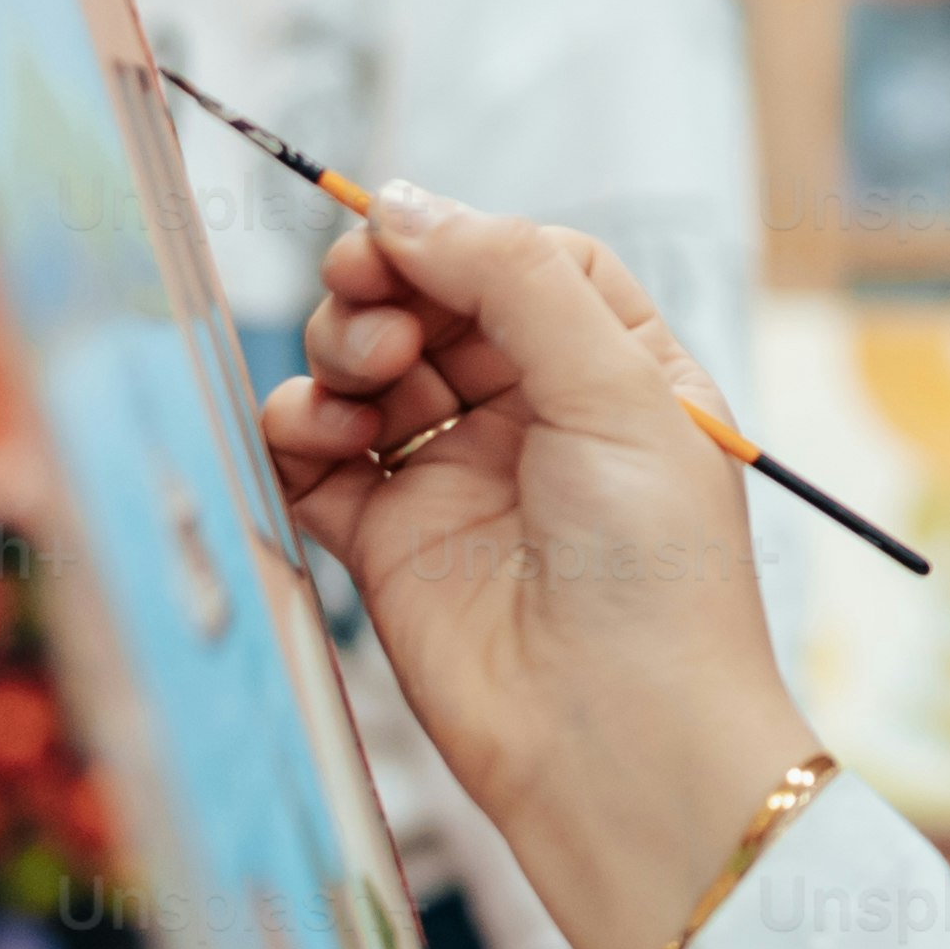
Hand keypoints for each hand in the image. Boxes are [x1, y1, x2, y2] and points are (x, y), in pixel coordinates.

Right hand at [266, 199, 814, 948]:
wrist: (617, 743)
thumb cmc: (656, 574)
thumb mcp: (620, 391)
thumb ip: (515, 280)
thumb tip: (406, 205)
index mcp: (615, 371)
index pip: (521, 262)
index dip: (457, 239)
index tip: (398, 238)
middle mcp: (533, 415)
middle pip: (429, 303)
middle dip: (385, 290)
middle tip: (372, 313)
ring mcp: (455, 476)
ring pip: (364, 370)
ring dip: (340, 354)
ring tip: (363, 389)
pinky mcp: (386, 542)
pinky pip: (313, 458)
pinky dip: (293, 431)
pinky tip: (313, 438)